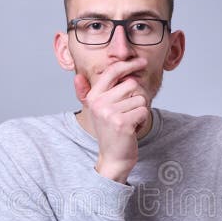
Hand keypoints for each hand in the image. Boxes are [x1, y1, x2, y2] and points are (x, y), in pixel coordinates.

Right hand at [74, 58, 149, 182]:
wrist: (114, 158)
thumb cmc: (111, 132)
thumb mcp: (100, 110)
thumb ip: (92, 92)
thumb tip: (77, 77)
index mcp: (93, 97)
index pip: (113, 71)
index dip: (129, 64)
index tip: (141, 62)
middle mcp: (99, 103)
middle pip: (132, 84)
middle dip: (138, 97)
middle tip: (131, 112)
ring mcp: (110, 113)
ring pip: (140, 98)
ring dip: (140, 111)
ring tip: (130, 122)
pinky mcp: (122, 123)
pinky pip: (144, 111)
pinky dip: (143, 120)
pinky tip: (134, 129)